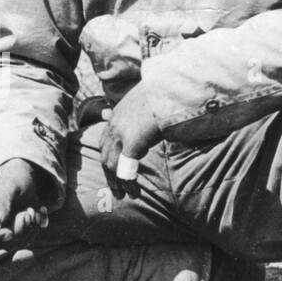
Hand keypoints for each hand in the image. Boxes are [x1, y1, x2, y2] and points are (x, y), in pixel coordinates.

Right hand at [0, 159, 50, 248]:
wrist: (23, 180)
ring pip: (13, 244)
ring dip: (28, 229)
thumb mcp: (6, 185)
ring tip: (30, 211)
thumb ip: (0, 202)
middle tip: (27, 214)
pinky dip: (34, 229)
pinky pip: (25, 242)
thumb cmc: (11, 178)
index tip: (9, 233)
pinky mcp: (13, 236)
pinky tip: (35, 215)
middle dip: (17, 231)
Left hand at [98, 83, 161, 198]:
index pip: (105, 141)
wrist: (175, 85)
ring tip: (126, 195)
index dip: (109, 158)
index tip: (114, 171)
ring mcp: (122, 132)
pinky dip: (128, 182)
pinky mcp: (133, 141)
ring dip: (118, 183)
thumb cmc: (169, 93)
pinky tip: (134, 192)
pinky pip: (125, 168)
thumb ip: (143, 116)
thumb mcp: (149, 103)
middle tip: (116, 190)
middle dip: (109, 174)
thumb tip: (152, 128)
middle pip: (105, 155)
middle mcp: (115, 123)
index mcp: (118, 113)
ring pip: (112, 165)